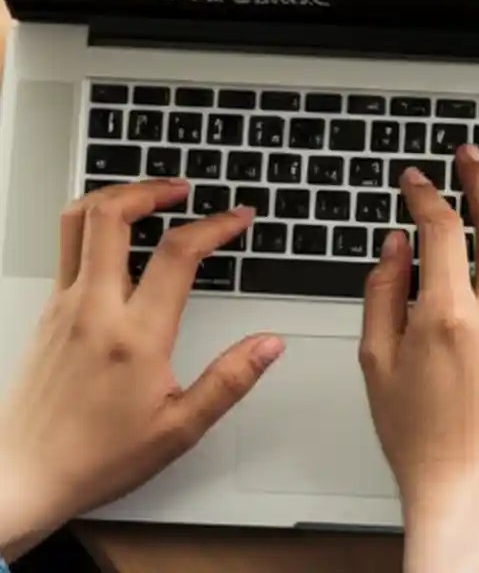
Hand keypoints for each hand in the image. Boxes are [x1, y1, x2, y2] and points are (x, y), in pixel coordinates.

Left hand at [0, 181, 282, 560]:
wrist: (22, 476)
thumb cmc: (96, 457)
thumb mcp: (180, 428)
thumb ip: (230, 379)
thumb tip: (269, 344)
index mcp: (134, 336)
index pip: (178, 253)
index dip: (216, 225)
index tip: (238, 216)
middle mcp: (92, 310)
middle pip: (112, 215)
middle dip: (152, 188)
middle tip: (183, 188)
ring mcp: (62, 308)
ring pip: (77, 222)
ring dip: (114, 197)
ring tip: (147, 197)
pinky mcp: (45, 315)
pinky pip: (67, 248)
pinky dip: (94, 225)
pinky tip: (117, 239)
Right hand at [361, 145, 478, 572]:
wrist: (470, 486)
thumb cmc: (420, 436)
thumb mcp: (377, 362)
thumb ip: (383, 292)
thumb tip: (397, 243)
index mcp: (445, 315)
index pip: (438, 228)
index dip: (425, 194)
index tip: (417, 180)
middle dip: (478, 179)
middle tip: (468, 157)